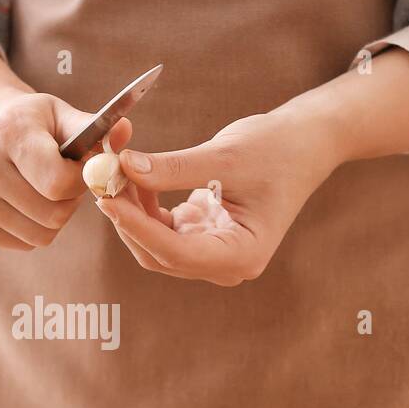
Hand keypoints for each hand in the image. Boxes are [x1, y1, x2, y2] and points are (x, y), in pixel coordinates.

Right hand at [0, 90, 131, 250]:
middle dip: (69, 202)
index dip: (80, 182)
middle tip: (63, 181)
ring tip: (42, 190)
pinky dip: (31, 229)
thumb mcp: (61, 115)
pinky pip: (21, 244)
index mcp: (10, 134)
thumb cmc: (31, 123)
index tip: (80, 168)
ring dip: (52, 219)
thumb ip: (96, 128)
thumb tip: (126, 131)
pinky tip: (22, 202)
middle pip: (51, 215)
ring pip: (39, 236)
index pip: (57, 184)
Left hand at [98, 109, 341, 285]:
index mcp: (242, 254)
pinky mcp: (202, 236)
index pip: (176, 252)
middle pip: (159, 253)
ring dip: (133, 208)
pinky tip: (136, 175)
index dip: (137, 227)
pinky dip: (145, 203)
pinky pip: (162, 227)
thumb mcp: (226, 156)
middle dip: (129, 218)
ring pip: (155, 242)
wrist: (304, 143)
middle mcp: (226, 263)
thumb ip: (173, 168)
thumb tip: (125, 168)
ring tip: (119, 168)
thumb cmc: (278, 149)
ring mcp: (213, 253)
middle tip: (104, 178)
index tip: (108, 199)